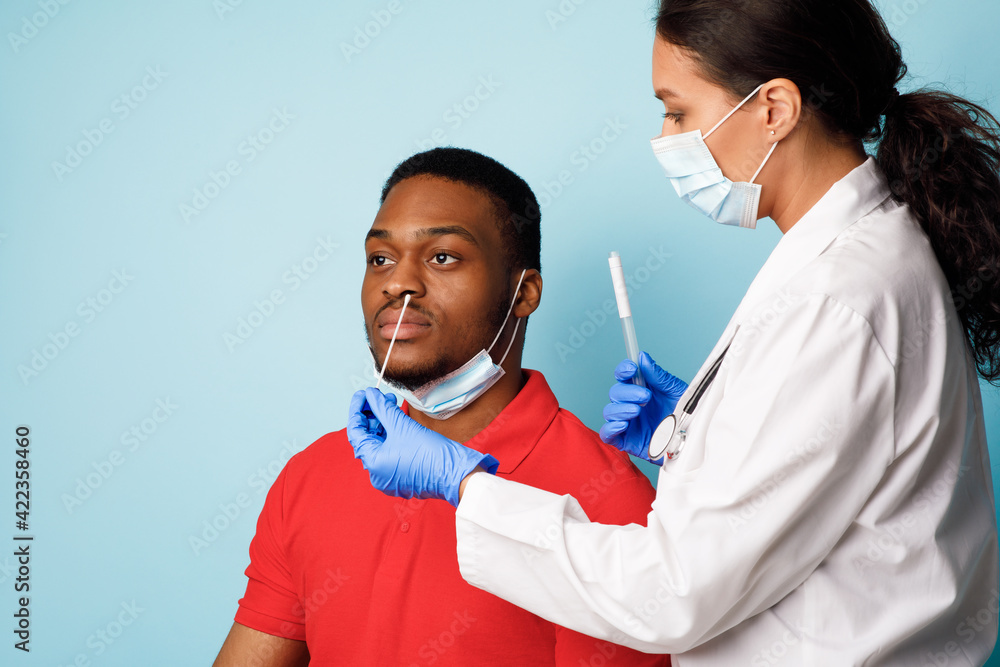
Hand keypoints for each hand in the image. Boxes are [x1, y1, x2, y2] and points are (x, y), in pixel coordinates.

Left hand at [346, 387, 498, 506]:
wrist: (455, 473)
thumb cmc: (430, 453)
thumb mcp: (402, 426)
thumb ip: (382, 409)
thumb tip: (371, 395)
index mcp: (373, 463)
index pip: (355, 432)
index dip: (357, 409)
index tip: (363, 393)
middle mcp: (377, 473)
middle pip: (367, 438)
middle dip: (373, 414)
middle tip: (381, 396)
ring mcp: (389, 475)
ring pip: (379, 443)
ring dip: (383, 422)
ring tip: (392, 403)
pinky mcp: (402, 474)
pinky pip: (390, 450)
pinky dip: (392, 434)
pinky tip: (398, 418)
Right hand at [599, 351, 687, 462]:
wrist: (691, 440)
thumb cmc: (685, 416)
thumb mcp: (675, 391)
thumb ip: (658, 375)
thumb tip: (643, 357)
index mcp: (641, 390)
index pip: (624, 377)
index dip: (623, 370)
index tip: (631, 368)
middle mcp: (631, 405)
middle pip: (616, 392)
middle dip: (628, 392)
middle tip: (646, 397)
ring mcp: (628, 423)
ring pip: (609, 411)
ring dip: (620, 408)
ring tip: (637, 410)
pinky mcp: (626, 441)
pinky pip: (607, 434)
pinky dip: (611, 427)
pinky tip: (623, 424)